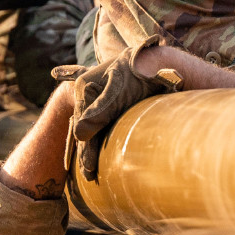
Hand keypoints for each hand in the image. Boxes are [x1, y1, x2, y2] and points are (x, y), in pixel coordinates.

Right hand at [57, 55, 175, 182]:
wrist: (155, 58)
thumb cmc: (138, 72)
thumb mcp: (118, 91)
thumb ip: (100, 112)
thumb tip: (79, 135)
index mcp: (84, 88)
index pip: (83, 125)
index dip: (86, 149)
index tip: (89, 169)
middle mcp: (87, 93)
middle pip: (85, 128)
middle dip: (86, 152)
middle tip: (90, 176)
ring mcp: (97, 97)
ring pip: (90, 127)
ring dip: (89, 147)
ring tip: (90, 169)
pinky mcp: (110, 101)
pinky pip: (99, 123)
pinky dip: (97, 138)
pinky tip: (97, 150)